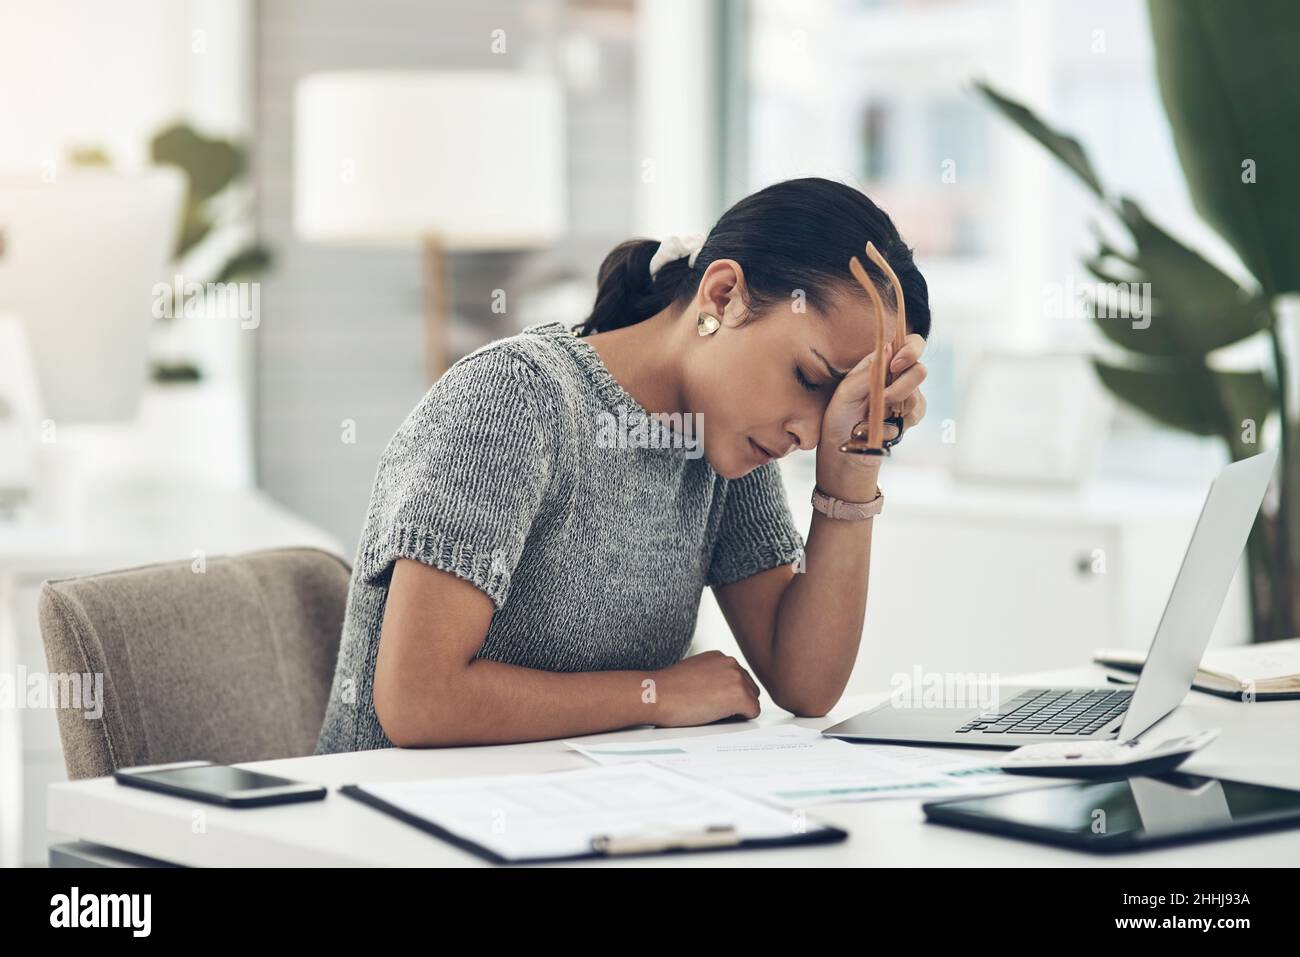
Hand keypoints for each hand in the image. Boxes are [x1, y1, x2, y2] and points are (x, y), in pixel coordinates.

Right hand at [648, 651, 761, 726]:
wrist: (657, 694)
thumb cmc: (667, 689)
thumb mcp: (692, 672)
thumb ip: (710, 676)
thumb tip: (720, 691)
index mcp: (719, 657)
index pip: (738, 678)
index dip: (728, 694)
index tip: (713, 701)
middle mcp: (731, 663)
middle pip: (749, 687)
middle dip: (736, 701)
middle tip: (713, 710)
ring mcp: (737, 678)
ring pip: (752, 700)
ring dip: (738, 710)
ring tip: (713, 713)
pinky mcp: (739, 696)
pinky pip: (753, 712)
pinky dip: (741, 719)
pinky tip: (720, 717)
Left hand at [816, 333, 928, 499]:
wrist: (841, 450)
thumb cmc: (838, 417)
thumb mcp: (846, 392)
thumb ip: (869, 372)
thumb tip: (888, 349)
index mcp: (880, 364)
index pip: (909, 344)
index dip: (910, 350)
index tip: (895, 365)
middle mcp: (896, 379)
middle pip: (919, 370)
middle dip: (901, 386)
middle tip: (882, 399)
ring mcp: (905, 399)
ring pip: (918, 398)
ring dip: (893, 409)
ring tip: (869, 419)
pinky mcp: (907, 420)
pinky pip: (913, 419)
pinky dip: (892, 427)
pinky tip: (876, 431)